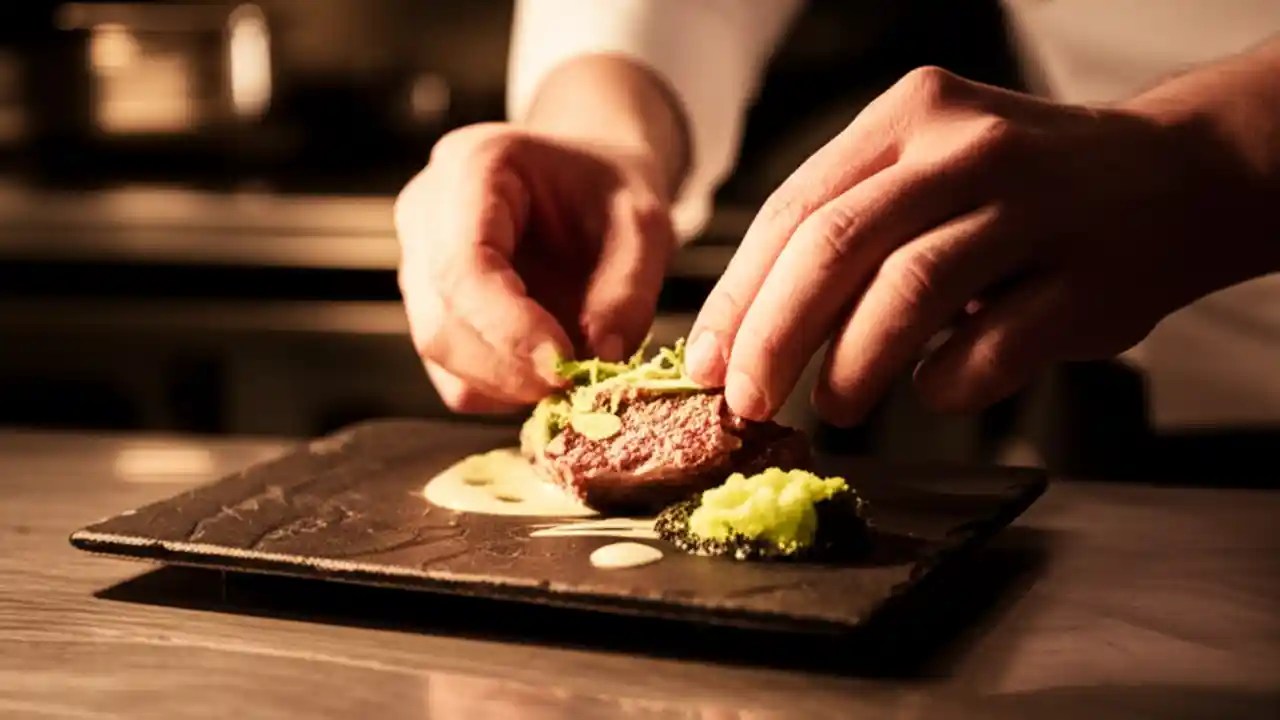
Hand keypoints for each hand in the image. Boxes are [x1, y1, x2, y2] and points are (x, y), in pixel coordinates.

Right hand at [396, 123, 674, 413]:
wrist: (586, 174)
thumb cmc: (609, 188)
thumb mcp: (644, 223)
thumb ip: (629, 290)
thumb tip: (603, 359)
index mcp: (473, 166)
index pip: (464, 268)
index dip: (509, 330)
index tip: (564, 368)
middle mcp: (426, 211)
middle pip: (440, 322)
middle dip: (510, 369)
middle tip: (577, 384)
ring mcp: (417, 259)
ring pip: (440, 352)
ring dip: (506, 383)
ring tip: (569, 372)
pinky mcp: (427, 304)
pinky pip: (449, 369)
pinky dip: (500, 387)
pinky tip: (544, 368)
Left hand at [686, 65, 1271, 424]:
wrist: (1172, 177)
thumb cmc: (1022, 191)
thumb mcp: (927, 176)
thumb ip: (848, 233)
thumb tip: (750, 333)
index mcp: (909, 118)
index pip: (794, 208)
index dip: (741, 294)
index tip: (709, 360)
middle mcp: (967, 148)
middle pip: (837, 245)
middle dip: (775, 336)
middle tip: (750, 401)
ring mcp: (1034, 206)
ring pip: (910, 290)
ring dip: (854, 364)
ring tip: (837, 405)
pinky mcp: (1088, 275)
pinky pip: (993, 346)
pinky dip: (947, 382)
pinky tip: (936, 386)